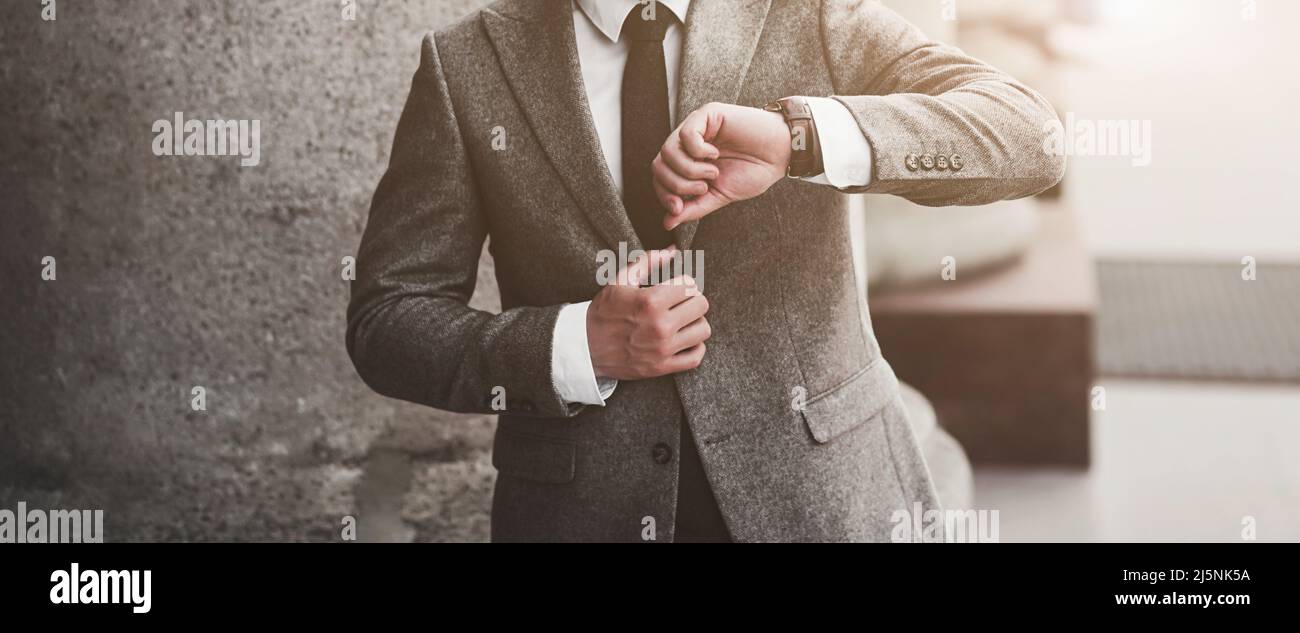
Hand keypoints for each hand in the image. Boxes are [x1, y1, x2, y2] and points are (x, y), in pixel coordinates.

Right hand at [586, 247, 710, 380]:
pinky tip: (684, 340)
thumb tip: (672, 250)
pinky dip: (695, 347)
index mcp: (649, 301)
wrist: (586, 347)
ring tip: (682, 321)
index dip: (683, 283)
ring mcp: (663, 349)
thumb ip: (646, 261)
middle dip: (692, 300)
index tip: (675, 288)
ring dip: (695, 323)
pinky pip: (696, 357)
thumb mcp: (619, 281)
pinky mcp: (662, 367)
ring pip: (703, 330)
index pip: (690, 285)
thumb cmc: (603, 312)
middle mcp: (659, 326)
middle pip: (701, 306)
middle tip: (680, 303)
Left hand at [652, 102, 791, 230]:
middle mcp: (687, 143)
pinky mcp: (707, 114)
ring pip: (668, 150)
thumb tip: (667, 222)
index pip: (660, 177)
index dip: (663, 194)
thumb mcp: (719, 196)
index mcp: (688, 161)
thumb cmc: (753, 172)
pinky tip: (715, 155)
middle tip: (702, 189)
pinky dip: (698, 152)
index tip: (678, 208)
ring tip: (712, 173)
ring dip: (689, 170)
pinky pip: (687, 135)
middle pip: (658, 165)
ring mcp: (696, 127)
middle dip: (676, 184)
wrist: (780, 155)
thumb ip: (693, 208)